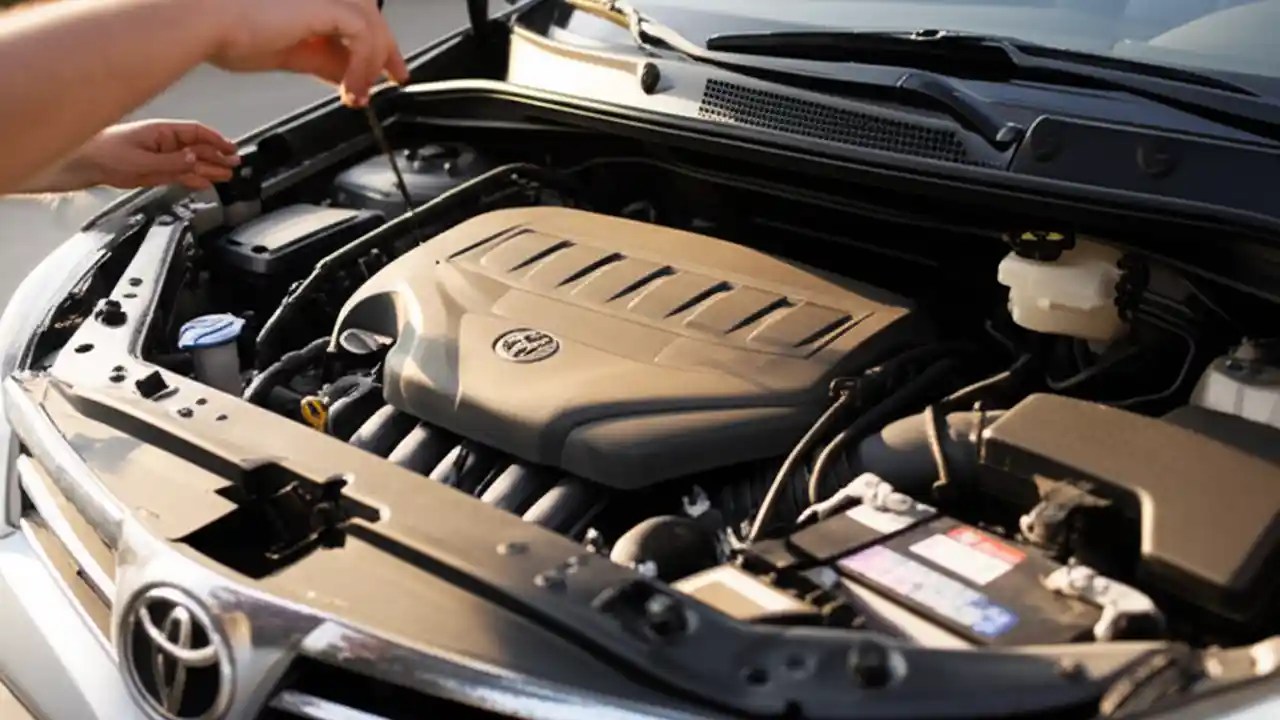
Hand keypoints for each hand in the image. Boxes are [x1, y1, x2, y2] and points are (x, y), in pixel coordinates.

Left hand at [68, 120, 239, 190]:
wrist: (87, 163)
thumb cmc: (107, 152)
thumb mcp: (141, 158)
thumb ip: (170, 161)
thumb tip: (194, 160)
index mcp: (162, 132)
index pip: (195, 132)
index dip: (215, 139)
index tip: (230, 147)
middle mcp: (166, 143)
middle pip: (198, 148)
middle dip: (217, 155)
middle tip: (234, 163)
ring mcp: (162, 157)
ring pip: (192, 163)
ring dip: (210, 169)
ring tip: (227, 175)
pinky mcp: (157, 171)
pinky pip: (181, 175)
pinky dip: (195, 179)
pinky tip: (207, 182)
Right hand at [208, 0, 409, 106]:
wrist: (205, 25)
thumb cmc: (229, 34)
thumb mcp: (292, 53)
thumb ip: (324, 60)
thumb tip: (348, 76)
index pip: (357, 16)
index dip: (378, 45)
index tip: (388, 71)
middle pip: (370, 15)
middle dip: (388, 50)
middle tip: (394, 79)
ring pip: (373, 24)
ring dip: (372, 63)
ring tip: (358, 94)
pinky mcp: (325, 4)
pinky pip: (364, 35)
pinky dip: (363, 66)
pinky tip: (351, 88)